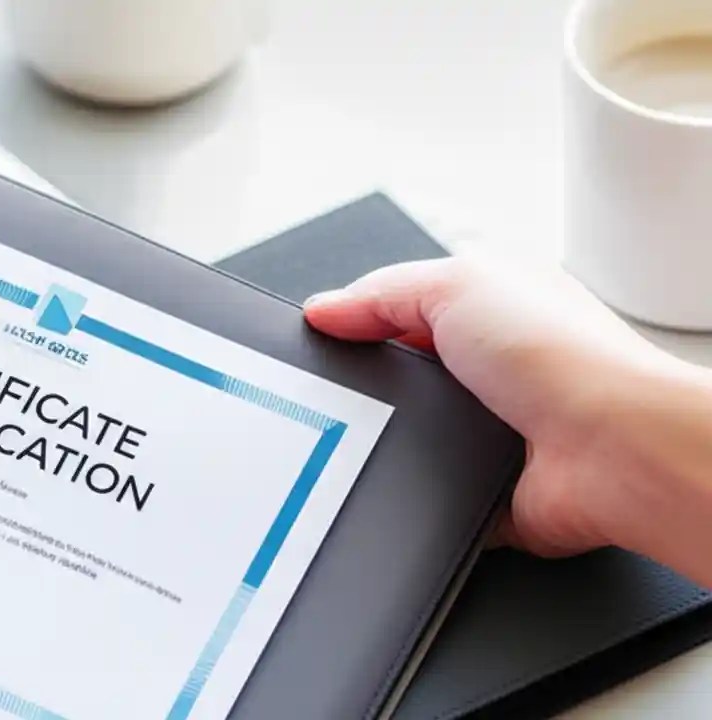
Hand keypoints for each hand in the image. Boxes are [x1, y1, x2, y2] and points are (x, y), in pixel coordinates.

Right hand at [304, 257, 711, 582]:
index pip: (409, 306)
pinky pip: (427, 490)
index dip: (365, 317)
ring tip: (388, 425)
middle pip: (404, 371)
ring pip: (410, 431)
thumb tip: (326, 309)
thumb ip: (382, 294)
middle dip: (375, 380)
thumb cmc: (566, 357)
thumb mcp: (456, 284)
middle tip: (352, 382)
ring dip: (394, 432)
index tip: (326, 330)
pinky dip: (413, 488)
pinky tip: (410, 473)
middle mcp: (498, 367)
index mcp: (496, 305)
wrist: (614, 451)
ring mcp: (494, 429)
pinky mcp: (489, 487)